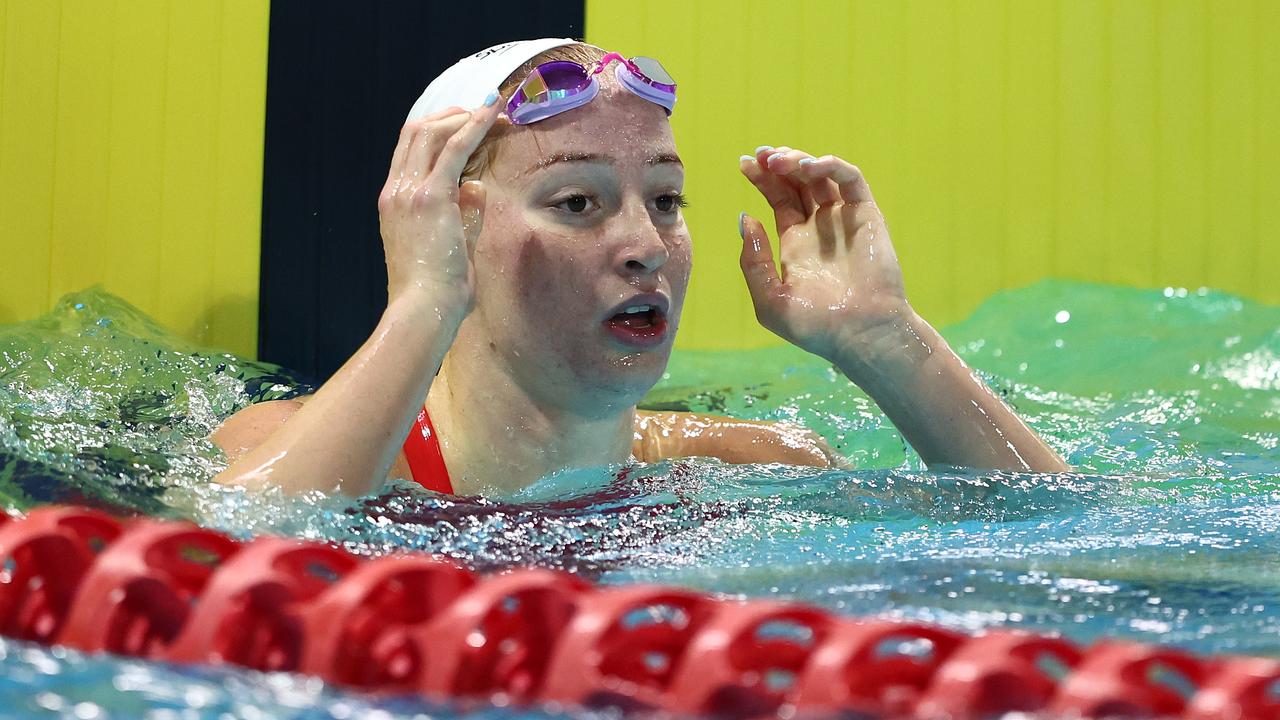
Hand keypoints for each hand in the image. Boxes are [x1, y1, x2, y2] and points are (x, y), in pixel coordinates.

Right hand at [377, 97, 500, 316]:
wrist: (423, 307)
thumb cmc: (436, 290)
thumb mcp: (449, 245)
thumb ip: (462, 215)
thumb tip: (476, 188)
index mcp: (394, 203)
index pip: (408, 153)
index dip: (434, 132)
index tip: (460, 125)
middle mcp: (396, 191)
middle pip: (416, 134)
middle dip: (449, 117)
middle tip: (479, 111)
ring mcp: (409, 192)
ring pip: (431, 133)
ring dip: (462, 118)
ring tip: (491, 110)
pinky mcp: (431, 196)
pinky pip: (454, 149)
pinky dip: (474, 126)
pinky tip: (491, 113)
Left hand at [738, 147, 910, 366]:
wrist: (862, 334)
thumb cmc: (816, 326)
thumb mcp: (770, 299)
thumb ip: (754, 261)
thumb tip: (746, 218)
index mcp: (796, 244)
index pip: (778, 199)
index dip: (762, 178)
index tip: (744, 162)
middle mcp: (819, 227)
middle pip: (796, 183)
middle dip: (777, 164)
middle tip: (761, 154)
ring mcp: (843, 219)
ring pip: (821, 176)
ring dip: (799, 161)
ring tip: (779, 160)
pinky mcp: (867, 216)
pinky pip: (851, 180)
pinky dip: (831, 166)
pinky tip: (809, 168)